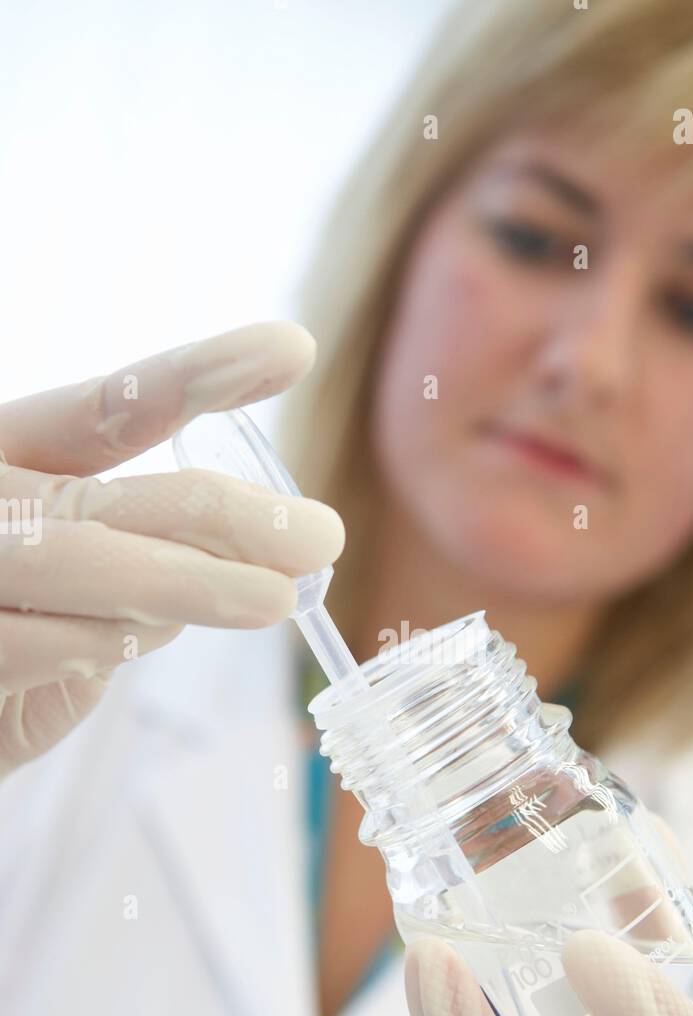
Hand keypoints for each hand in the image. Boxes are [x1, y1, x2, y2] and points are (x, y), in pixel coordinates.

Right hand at [0, 322, 343, 777]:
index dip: (196, 378)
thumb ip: (145, 554)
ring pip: (94, 568)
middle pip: (113, 495)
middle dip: (228, 515)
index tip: (291, 348)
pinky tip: (126, 643)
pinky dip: (103, 644)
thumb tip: (260, 550)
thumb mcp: (83, 586)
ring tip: (271, 599)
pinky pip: (53, 643)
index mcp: (12, 457)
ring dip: (193, 588)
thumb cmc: (14, 649)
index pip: (107, 411)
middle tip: (320, 536)